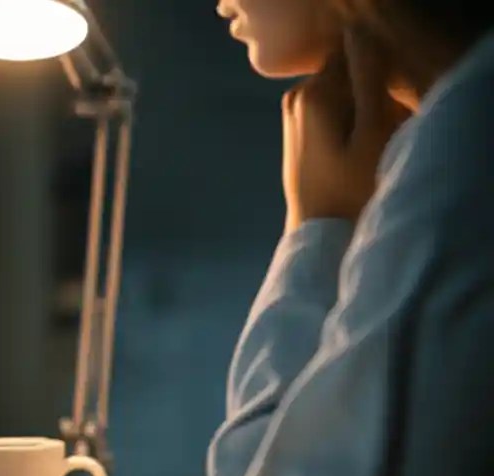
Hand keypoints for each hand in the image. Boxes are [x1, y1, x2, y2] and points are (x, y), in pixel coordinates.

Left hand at [282, 28, 409, 232]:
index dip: (379, 78)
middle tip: (373, 137)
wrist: (320, 236)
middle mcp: (296, 97)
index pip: (356, 53)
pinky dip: (349, 127)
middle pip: (348, 74)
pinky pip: (334, 114)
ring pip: (343, 95)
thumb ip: (370, 81)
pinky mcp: (298, 131)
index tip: (381, 112)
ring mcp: (293, 114)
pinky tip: (351, 156)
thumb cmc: (351, 190)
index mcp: (311, 92)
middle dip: (370, 96)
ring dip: (362, 113)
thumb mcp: (375, 133)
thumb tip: (362, 41)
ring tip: (361, 150)